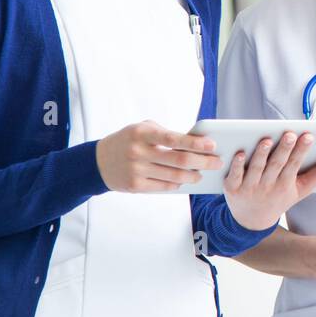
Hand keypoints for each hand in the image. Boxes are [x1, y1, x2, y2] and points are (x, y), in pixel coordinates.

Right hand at [96, 120, 222, 192]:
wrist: (97, 161)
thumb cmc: (129, 141)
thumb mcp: (143, 129)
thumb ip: (166, 134)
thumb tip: (196, 143)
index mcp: (142, 133)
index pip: (174, 138)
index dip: (195, 143)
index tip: (213, 145)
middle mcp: (138, 152)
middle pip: (179, 160)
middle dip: (203, 162)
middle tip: (218, 162)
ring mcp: (136, 170)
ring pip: (174, 176)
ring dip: (193, 176)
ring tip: (202, 174)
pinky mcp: (135, 186)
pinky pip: (163, 187)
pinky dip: (177, 184)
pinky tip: (184, 181)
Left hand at [222, 131, 315, 231]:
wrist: (251, 221)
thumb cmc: (278, 199)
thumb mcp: (301, 190)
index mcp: (285, 185)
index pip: (295, 165)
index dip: (302, 151)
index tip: (308, 136)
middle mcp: (268, 186)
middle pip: (277, 165)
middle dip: (284, 149)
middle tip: (290, 134)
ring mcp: (249, 187)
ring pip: (256, 168)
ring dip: (261, 154)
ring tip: (266, 140)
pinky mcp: (232, 188)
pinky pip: (235, 175)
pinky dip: (237, 165)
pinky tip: (240, 153)